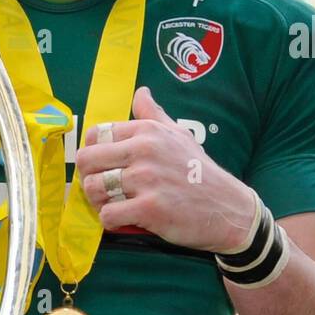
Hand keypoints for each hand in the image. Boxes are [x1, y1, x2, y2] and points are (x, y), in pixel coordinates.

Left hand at [74, 86, 257, 252]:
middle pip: (86, 160)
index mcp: (147, 131)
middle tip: (103, 188)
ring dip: (97, 201)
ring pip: (93, 188)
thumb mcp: (180, 135)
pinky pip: (107, 215)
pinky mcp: (149, 208)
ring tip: (113, 204)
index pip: (96, 134)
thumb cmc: (199, 172)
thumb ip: (154, 114)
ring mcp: (147, 179)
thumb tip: (141, 92)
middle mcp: (144, 150)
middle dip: (88, 177)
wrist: (228, 208)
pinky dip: (110, 221)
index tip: (103, 166)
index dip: (93, 152)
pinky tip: (124, 220)